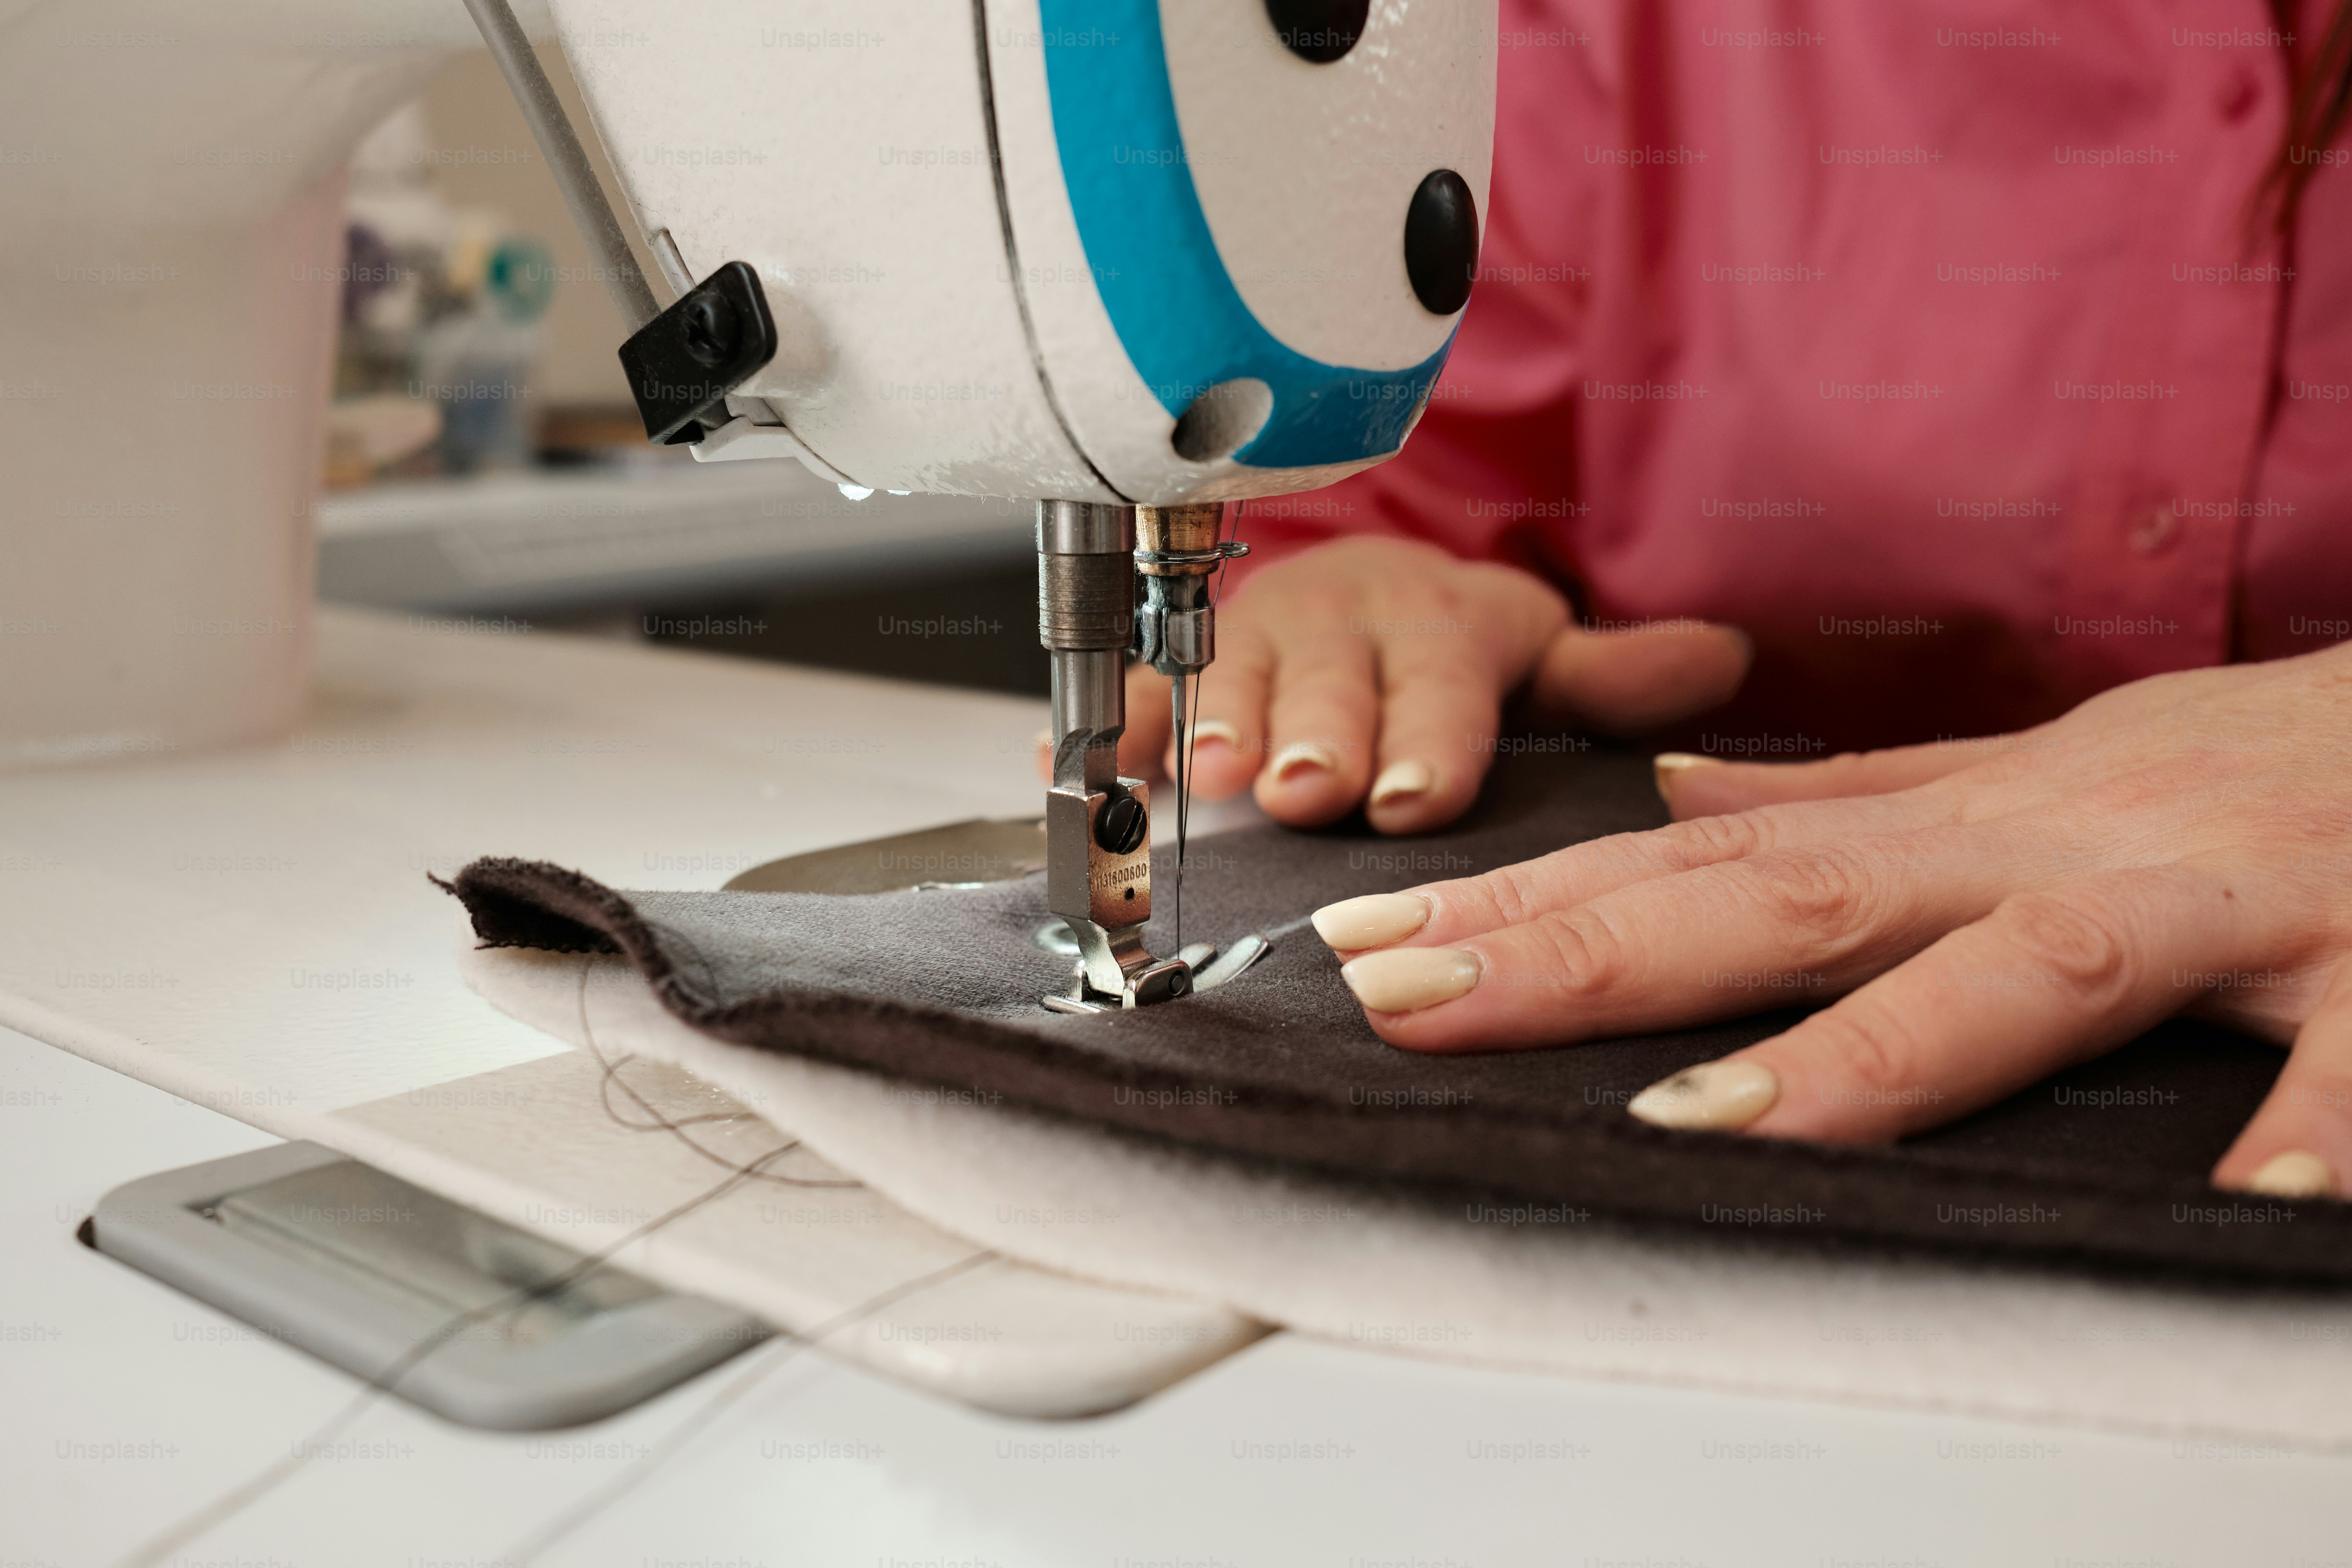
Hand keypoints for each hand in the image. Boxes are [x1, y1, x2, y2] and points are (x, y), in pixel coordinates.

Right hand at [1050, 537, 1749, 833]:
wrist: (1359, 595)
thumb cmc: (1453, 649)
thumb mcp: (1541, 659)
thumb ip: (1613, 676)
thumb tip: (1720, 658)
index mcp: (1443, 626)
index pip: (1443, 680)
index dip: (1430, 738)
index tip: (1416, 797)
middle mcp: (1347, 625)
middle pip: (1332, 682)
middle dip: (1317, 734)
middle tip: (1305, 789)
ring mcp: (1257, 640)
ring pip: (1233, 676)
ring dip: (1214, 723)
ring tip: (1204, 773)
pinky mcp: (1184, 662)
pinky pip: (1142, 685)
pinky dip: (1117, 718)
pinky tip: (1081, 752)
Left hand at [1312, 645, 2351, 1198]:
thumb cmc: (2242, 761)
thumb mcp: (2030, 768)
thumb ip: (1858, 795)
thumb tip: (1682, 791)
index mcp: (1969, 825)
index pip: (1706, 863)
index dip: (1530, 904)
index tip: (1370, 945)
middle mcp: (2056, 852)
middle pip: (1798, 901)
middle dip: (1598, 954)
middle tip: (1419, 1001)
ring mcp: (2216, 902)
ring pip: (2029, 968)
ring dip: (1875, 1049)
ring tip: (1707, 1123)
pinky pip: (2351, 1053)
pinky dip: (2313, 1121)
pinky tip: (2251, 1201)